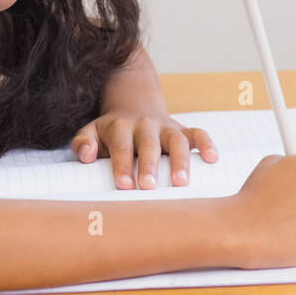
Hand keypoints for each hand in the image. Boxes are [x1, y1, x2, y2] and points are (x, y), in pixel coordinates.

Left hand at [70, 111, 217, 188]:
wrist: (134, 107)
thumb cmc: (112, 132)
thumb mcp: (91, 132)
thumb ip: (83, 142)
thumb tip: (86, 156)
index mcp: (120, 127)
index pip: (121, 146)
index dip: (122, 165)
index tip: (125, 185)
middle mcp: (144, 125)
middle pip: (148, 144)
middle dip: (149, 165)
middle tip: (149, 187)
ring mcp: (166, 127)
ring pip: (175, 141)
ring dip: (179, 160)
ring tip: (181, 182)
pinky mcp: (183, 130)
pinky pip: (197, 134)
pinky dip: (206, 144)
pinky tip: (212, 159)